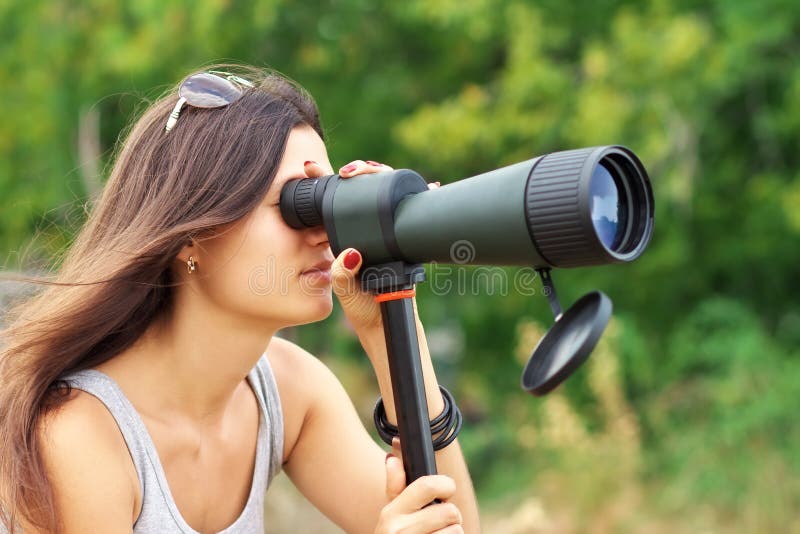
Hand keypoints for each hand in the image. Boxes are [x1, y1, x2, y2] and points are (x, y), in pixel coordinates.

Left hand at [310, 160, 438, 336]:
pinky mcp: (407, 239)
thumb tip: (351, 254)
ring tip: (379, 170)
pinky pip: (412, 212)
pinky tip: (430, 186)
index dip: (323, 182)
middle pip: (364, 189)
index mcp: (344, 237)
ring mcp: (387, 232)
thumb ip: (342, 274)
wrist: (386, 323)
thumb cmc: (361, 307)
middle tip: (351, 171)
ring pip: (388, 195)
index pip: (333, 202)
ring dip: (386, 176)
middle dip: (361, 171)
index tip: (310, 169)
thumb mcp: (345, 289)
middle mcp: (365, 230)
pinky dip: (423, 196)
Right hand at [376, 439, 463, 533]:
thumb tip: (392, 458)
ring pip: (457, 531)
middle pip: (449, 511)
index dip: (445, 484)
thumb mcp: (390, 516)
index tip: (447, 490)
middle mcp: (399, 530)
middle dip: (452, 517)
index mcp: (391, 513)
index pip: (427, 486)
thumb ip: (395, 487)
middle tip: (442, 522)